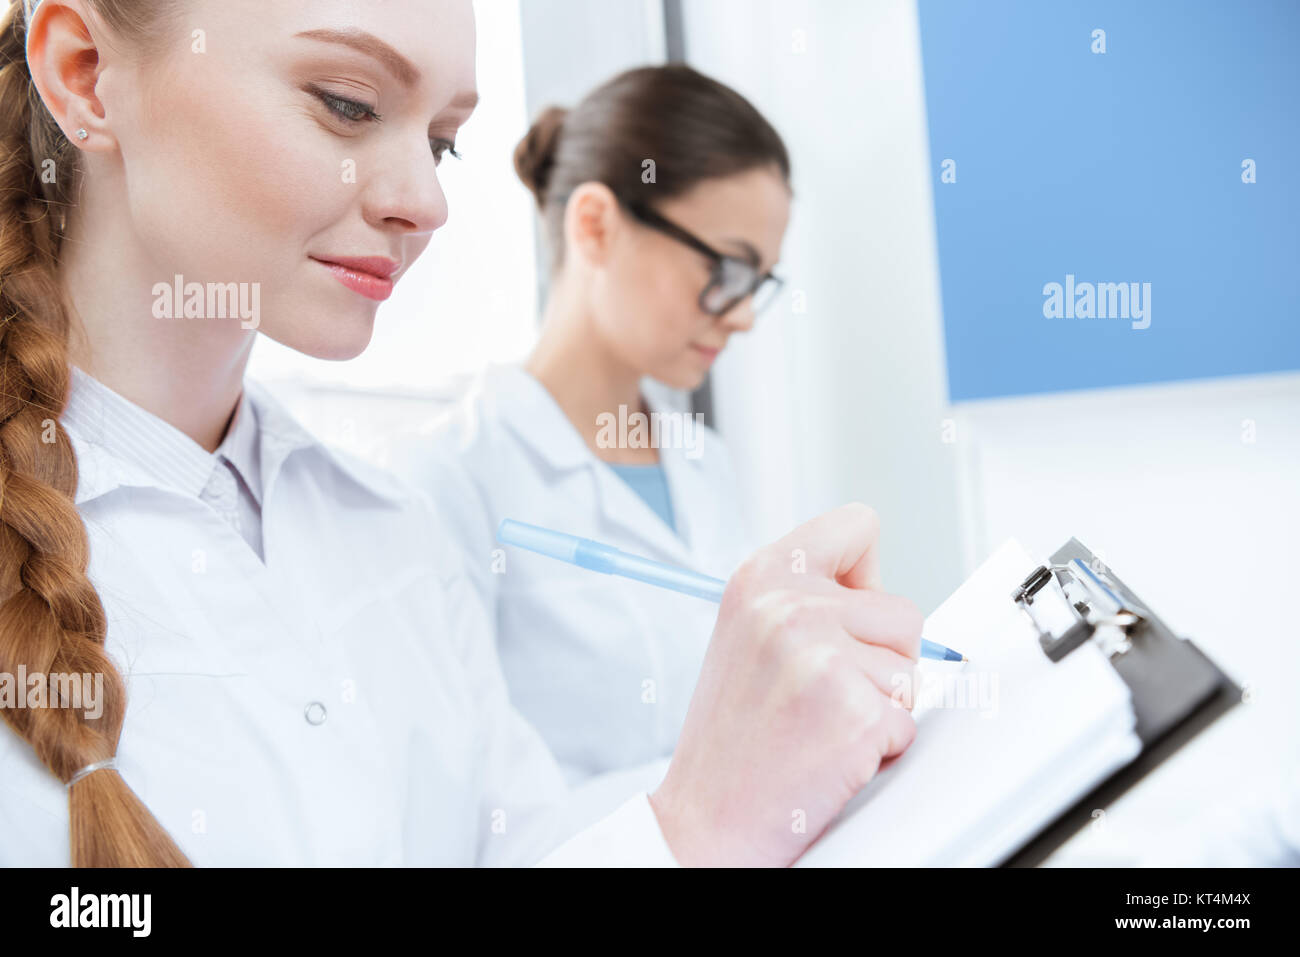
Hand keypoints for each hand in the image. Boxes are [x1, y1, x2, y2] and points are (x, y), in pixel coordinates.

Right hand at [650, 504, 921, 865]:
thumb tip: (876, 589)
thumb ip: (806, 597)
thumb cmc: (732, 734)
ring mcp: (823, 657)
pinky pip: (906, 723)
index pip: (857, 525)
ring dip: (878, 706)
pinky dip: (878, 748)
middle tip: (820, 694)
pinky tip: (827, 753)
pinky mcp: (855, 712)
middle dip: (880, 659)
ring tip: (818, 725)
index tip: (844, 615)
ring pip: (911, 671)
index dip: (863, 576)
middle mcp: (789, 605)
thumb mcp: (748, 633)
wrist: (705, 817)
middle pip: (903, 612)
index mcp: (761, 575)